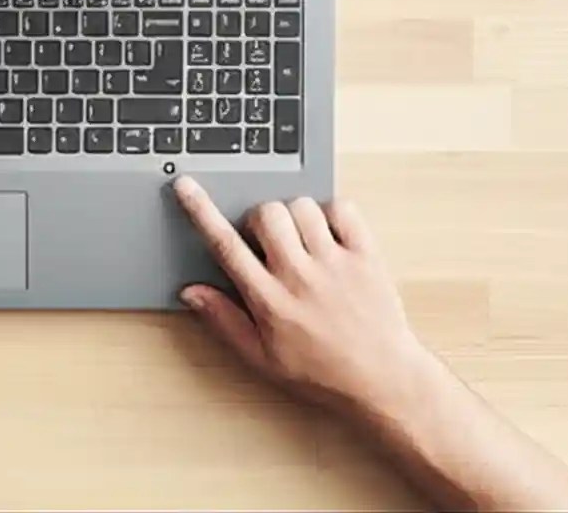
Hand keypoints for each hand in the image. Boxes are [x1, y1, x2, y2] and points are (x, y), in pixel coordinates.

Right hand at [173, 176, 436, 416]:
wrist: (381, 380)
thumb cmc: (321, 372)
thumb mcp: (261, 357)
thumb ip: (223, 320)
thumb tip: (191, 292)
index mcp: (269, 300)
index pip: (225, 244)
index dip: (200, 210)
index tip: (186, 187)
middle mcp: (299, 276)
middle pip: (265, 214)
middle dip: (257, 217)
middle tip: (266, 239)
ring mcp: (335, 263)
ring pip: (301, 206)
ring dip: (293, 214)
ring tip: (300, 240)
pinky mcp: (366, 256)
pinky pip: (342, 209)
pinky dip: (331, 212)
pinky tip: (328, 234)